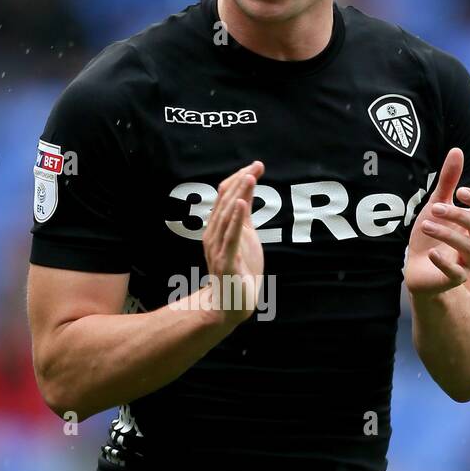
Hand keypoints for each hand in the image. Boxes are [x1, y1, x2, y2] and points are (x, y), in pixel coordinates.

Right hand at [202, 159, 264, 324]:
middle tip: (255, 166)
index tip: (256, 165)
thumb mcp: (245, 238)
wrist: (232, 305)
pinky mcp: (226, 263)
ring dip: (239, 195)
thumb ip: (245, 216)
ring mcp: (218, 249)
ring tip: (249, 178)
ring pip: (226, 217)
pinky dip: (236, 221)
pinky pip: (230, 239)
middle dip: (241, 183)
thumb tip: (248, 191)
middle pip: (225, 203)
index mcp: (217, 228)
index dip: (239, 180)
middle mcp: (213, 236)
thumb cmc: (239, 270)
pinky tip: (242, 204)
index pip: (225, 197)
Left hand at [405, 147, 469, 295]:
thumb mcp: (436, 205)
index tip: (459, 191)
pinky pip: (456, 273)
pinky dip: (444, 262)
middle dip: (457, 215)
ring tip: (425, 225)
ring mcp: (467, 262)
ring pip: (468, 248)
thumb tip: (457, 150)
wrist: (417, 267)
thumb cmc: (430, 235)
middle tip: (434, 208)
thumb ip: (448, 182)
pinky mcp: (454, 278)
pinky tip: (431, 253)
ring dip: (446, 234)